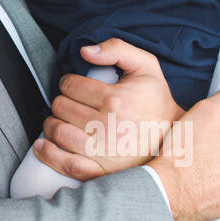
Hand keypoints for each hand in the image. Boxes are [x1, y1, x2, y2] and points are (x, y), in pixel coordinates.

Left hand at [39, 39, 185, 175]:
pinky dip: (49, 154)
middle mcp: (107, 126)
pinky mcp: (101, 171)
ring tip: (61, 120)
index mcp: (116, 99)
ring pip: (57, 132)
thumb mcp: (146, 66)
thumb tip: (84, 51)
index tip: (74, 87)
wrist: (176, 137)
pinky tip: (43, 145)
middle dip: (61, 102)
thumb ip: (116, 49)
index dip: (68, 83)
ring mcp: (103, 152)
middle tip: (70, 104)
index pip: (69, 86)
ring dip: (52, 124)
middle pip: (60, 107)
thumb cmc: (156, 100)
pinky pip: (65, 164)